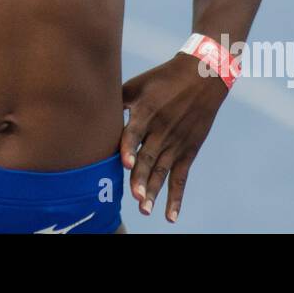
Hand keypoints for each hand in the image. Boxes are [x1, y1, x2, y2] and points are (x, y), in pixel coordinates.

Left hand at [120, 52, 228, 221]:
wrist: (201, 76)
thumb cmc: (163, 78)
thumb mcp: (138, 83)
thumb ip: (118, 99)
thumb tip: (92, 106)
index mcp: (146, 113)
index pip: (135, 134)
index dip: (129, 149)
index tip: (125, 164)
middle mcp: (161, 130)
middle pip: (149, 158)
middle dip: (141, 179)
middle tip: (136, 198)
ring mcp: (176, 143)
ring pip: (162, 171)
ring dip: (153, 191)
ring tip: (145, 209)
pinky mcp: (188, 150)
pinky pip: (181, 178)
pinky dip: (176, 198)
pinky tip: (170, 216)